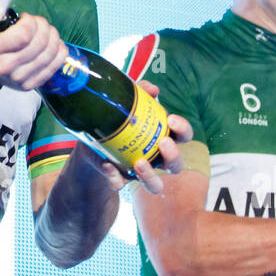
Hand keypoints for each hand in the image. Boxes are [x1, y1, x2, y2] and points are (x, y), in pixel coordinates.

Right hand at [0, 0, 68, 90]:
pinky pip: (56, 63)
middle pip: (40, 42)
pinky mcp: (31, 85)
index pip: (24, 34)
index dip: (30, 21)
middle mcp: (4, 68)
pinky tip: (51, 43)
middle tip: (36, 22)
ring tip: (43, 31)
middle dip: (43, 25)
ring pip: (50, 52)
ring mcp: (19, 79)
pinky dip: (59, 49)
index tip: (25, 18)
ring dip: (52, 35)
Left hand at [90, 80, 192, 194]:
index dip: (183, 129)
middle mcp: (156, 158)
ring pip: (155, 185)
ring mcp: (139, 171)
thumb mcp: (128, 101)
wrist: (91, 132)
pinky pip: (120, 184)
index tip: (171, 120)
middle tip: (162, 143)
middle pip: (176, 165)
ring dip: (150, 176)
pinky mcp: (120, 179)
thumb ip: (141, 92)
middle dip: (173, 156)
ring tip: (138, 163)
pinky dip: (114, 177)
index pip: (183, 136)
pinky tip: (107, 164)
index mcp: (163, 136)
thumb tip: (153, 90)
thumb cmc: (118, 115)